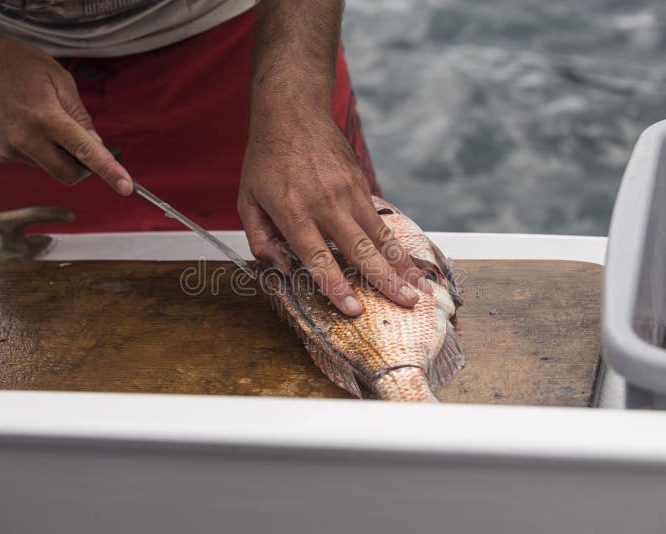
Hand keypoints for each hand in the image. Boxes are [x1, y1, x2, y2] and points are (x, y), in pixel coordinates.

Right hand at [0, 17, 131, 193]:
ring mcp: (10, 149)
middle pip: (69, 174)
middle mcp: (26, 139)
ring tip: (45, 120)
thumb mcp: (60, 81)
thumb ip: (82, 118)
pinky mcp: (0, 154)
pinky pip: (34, 162)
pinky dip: (42, 151)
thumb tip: (98, 146)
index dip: (109, 171)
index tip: (127, 188)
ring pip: (51, 168)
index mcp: (45, 118)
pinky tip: (29, 125)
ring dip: (60, 155)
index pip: (85, 152)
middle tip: (85, 145)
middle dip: (84, 167)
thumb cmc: (21, 66)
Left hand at [238, 109, 429, 316]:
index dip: (336, 285)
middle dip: (384, 280)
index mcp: (293, 211)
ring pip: (379, 236)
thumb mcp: (247, 200)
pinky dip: (394, 244)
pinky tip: (407, 262)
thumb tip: (283, 269)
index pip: (318, 256)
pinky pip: (379, 220)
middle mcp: (325, 202)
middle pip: (359, 249)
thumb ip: (260, 239)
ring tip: (418, 288)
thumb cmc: (267, 159)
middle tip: (405, 303)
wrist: (292, 112)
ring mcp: (348, 191)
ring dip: (400, 265)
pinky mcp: (361, 183)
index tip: (353, 309)